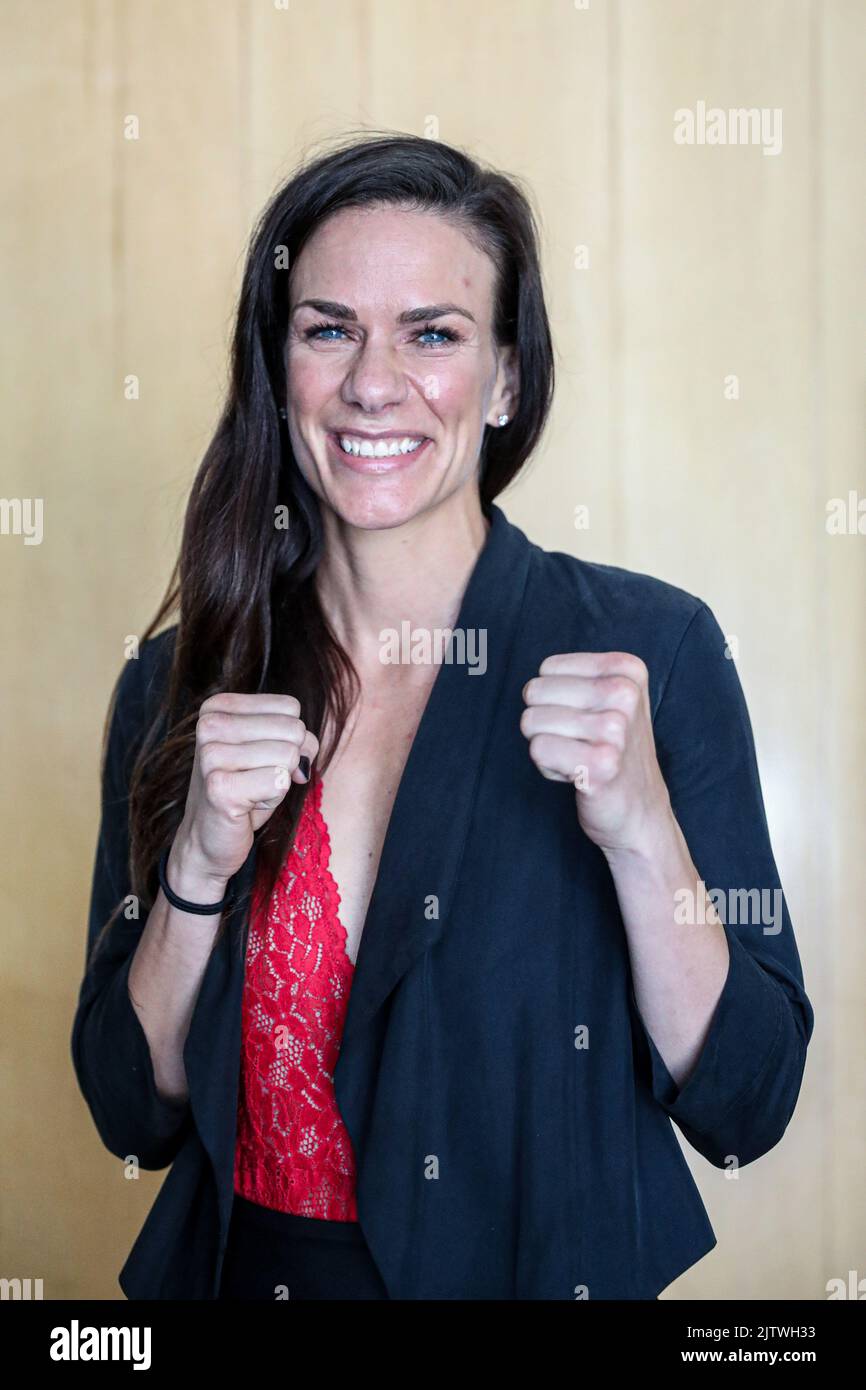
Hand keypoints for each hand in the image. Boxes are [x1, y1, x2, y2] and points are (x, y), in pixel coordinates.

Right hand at [170, 692, 318, 887]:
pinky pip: (279, 782)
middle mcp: (210, 725)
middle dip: (288, 761)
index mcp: (218, 706)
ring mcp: (211, 755)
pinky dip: (273, 799)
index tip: (261, 758)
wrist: (208, 838)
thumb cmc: (245, 789)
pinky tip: (248, 805)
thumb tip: (305, 753)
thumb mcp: (272, 750)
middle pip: (293, 729)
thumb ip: (297, 737)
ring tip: (251, 791)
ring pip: (289, 755)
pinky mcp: (219, 788)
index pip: (290, 707)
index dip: (290, 739)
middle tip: (257, 779)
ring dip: (279, 782)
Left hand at [520, 651, 672, 856]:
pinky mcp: (601, 764)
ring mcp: (615, 729)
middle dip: (545, 722)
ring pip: (531, 721)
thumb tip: (528, 687)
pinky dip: (548, 767)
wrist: (640, 811)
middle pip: (535, 692)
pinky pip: (538, 749)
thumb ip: (571, 678)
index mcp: (627, 669)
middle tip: (578, 742)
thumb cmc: (612, 751)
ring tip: (579, 758)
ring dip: (546, 746)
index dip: (554, 698)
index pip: (547, 669)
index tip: (585, 719)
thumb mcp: (607, 699)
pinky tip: (577, 775)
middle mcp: (625, 693)